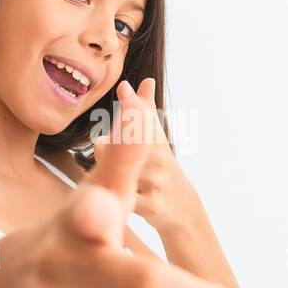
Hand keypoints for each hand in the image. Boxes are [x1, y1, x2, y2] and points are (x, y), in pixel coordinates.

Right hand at [1, 98, 235, 287]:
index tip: (106, 211)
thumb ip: (126, 157)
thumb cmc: (77, 233)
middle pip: (141, 280)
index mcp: (80, 220)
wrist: (8, 282)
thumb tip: (143, 103)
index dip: (99, 212)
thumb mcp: (98, 194)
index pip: (91, 213)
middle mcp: (59, 262)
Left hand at [95, 77, 199, 233]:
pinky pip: (122, 201)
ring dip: (105, 176)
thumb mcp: (158, 139)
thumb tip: (146, 79)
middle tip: (104, 150)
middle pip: (116, 148)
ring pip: (116, 174)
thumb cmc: (162, 168)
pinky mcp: (152, 206)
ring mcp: (156, 182)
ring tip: (107, 176)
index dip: (129, 108)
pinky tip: (111, 198)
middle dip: (105, 149)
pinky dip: (113, 200)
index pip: (136, 119)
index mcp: (155, 140)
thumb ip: (146, 109)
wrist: (184, 208)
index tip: (124, 89)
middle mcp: (157, 159)